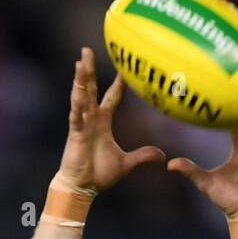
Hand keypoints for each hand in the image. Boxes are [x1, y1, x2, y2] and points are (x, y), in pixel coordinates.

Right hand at [57, 46, 164, 192]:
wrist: (83, 188)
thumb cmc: (99, 175)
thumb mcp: (126, 163)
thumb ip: (143, 156)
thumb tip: (162, 156)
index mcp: (103, 122)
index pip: (112, 97)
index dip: (118, 82)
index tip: (123, 67)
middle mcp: (91, 118)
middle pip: (91, 88)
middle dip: (89, 69)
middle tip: (87, 49)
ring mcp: (82, 123)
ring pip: (81, 95)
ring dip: (81, 78)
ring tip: (81, 60)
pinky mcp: (75, 132)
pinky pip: (76, 113)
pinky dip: (77, 100)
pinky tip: (78, 88)